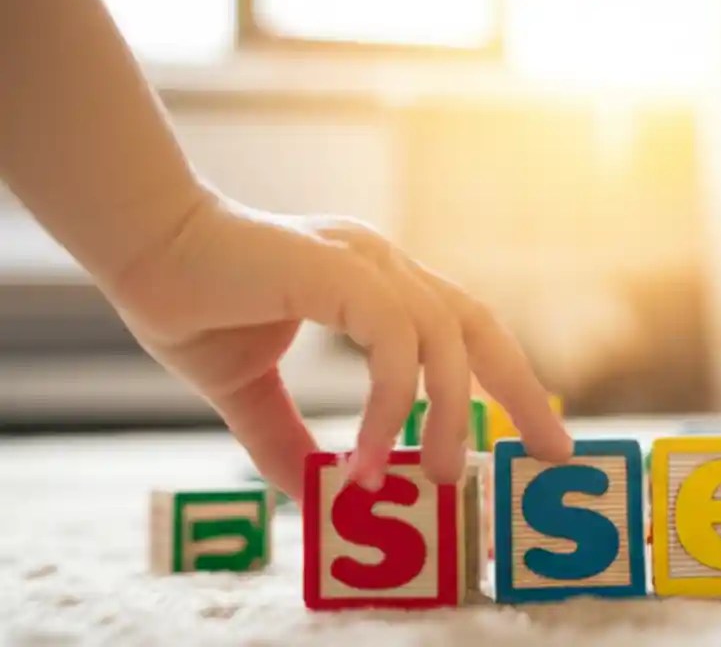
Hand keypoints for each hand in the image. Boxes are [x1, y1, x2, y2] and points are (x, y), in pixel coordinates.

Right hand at [103, 194, 571, 498]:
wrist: (138, 252)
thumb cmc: (193, 306)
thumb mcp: (248, 392)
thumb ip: (286, 437)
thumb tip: (314, 495)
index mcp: (376, 286)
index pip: (463, 331)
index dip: (505, 381)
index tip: (536, 435)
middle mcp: (385, 269)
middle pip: (482, 328)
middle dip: (523, 392)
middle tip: (555, 452)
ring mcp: (367, 263)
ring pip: (446, 338)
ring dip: (449, 413)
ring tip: (439, 478)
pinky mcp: (340, 269)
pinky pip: (393, 341)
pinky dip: (393, 401)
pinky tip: (371, 455)